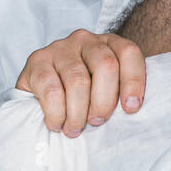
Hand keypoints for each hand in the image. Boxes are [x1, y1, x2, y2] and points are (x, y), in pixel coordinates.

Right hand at [16, 30, 146, 134]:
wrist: (39, 93)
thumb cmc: (82, 96)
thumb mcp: (105, 90)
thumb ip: (121, 93)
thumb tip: (133, 110)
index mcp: (109, 44)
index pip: (128, 53)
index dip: (133, 81)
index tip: (131, 108)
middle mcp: (85, 40)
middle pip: (105, 65)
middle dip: (104, 101)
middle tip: (98, 122)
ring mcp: (60, 48)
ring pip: (78, 81)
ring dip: (78, 113)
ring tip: (75, 130)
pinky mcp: (37, 61)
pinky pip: (52, 90)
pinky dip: (57, 113)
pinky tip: (57, 124)